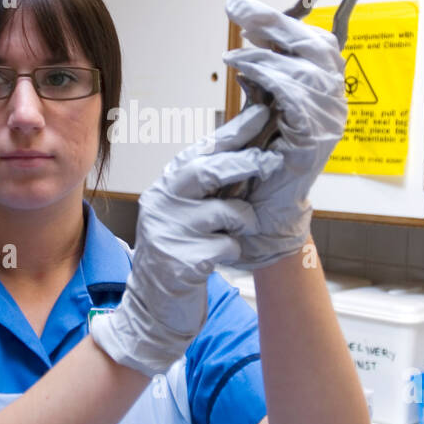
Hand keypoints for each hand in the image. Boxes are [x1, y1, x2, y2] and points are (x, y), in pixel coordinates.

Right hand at [89, 107, 282, 374]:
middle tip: (272, 162)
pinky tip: (214, 260)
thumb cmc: (177, 255)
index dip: (233, 132)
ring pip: (225, 211)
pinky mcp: (181, 261)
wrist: (152, 309)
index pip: (201, 151)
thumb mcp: (184, 214)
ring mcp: (169, 232)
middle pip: (208, 171)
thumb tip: (248, 152)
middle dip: (245, 164)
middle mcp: (162, 203)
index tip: (261, 114)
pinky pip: (225, 245)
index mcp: (165, 187)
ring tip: (235, 231)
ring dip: (242, 221)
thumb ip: (205, 188)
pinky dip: (231, 251)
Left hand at [221, 0, 348, 269]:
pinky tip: (242, 74)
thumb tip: (247, 42)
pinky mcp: (314, 138)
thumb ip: (261, 77)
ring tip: (232, 54)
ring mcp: (329, 121)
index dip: (281, 20)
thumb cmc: (259, 161)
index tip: (243, 7)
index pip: (315, 42)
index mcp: (324, 93)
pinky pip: (295, 95)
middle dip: (274, 24)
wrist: (262, 210)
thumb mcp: (260, 107)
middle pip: (316, 45)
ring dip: (264, 54)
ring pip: (305, 67)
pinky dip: (268, 77)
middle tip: (237, 12)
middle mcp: (334, 103)